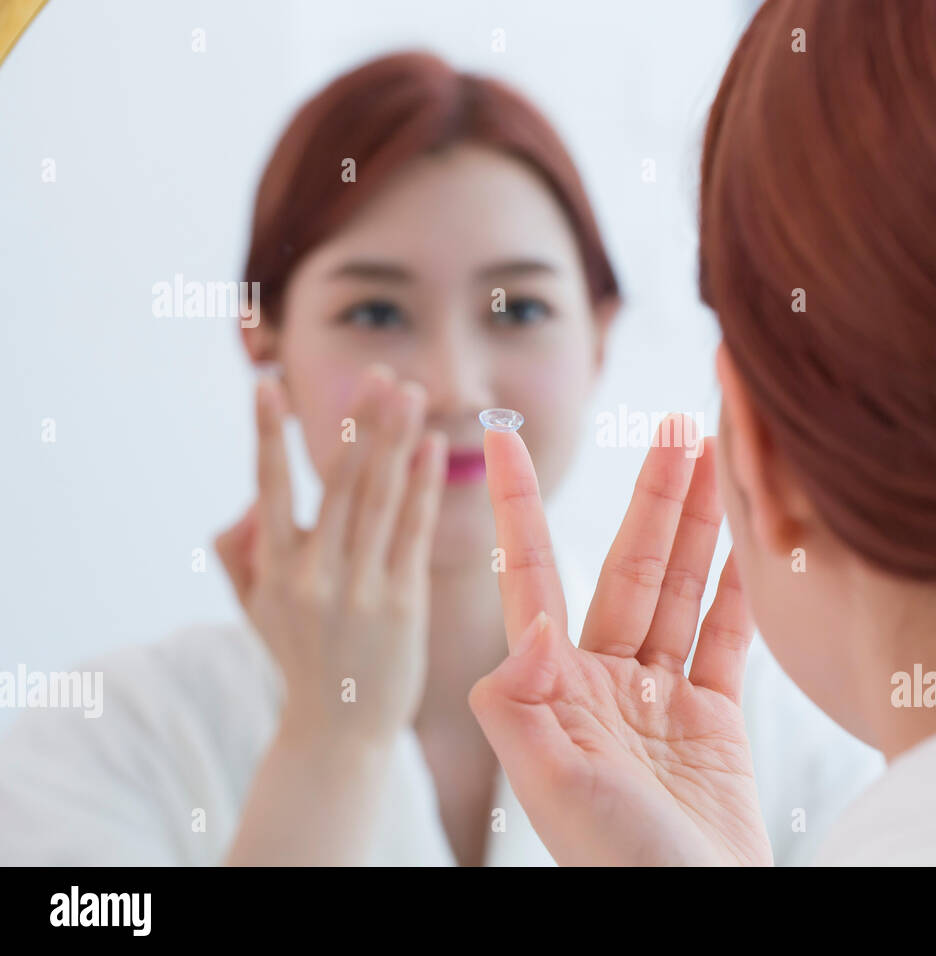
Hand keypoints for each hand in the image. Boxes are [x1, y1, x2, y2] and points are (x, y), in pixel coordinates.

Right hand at [215, 365, 447, 744]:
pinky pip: (413, 534)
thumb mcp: (253, 608)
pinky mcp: (402, 604)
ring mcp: (360, 589)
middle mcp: (314, 576)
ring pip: (380, 500)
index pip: (269, 490)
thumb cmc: (299, 656)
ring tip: (410, 393)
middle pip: (341, 483)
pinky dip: (424, 489)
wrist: (339, 731)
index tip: (267, 385)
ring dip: (397, 441)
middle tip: (379, 372)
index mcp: (274, 571)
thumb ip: (241, 550)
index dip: (268, 437)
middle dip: (360, 423)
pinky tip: (432, 450)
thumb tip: (249, 502)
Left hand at [469, 415, 772, 865]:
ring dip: (697, 522)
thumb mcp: (552, 787)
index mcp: (554, 690)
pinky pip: (727, 636)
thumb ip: (522, 702)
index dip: (517, 505)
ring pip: (680, 588)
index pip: (532, 576)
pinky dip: (741, 587)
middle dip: (652, 494)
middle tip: (675, 422)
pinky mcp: (713, 717)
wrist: (695, 914)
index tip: (501, 438)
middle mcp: (603, 681)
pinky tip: (749, 537)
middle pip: (627, 566)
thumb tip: (529, 621)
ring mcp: (660, 696)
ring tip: (715, 454)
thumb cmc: (617, 867)